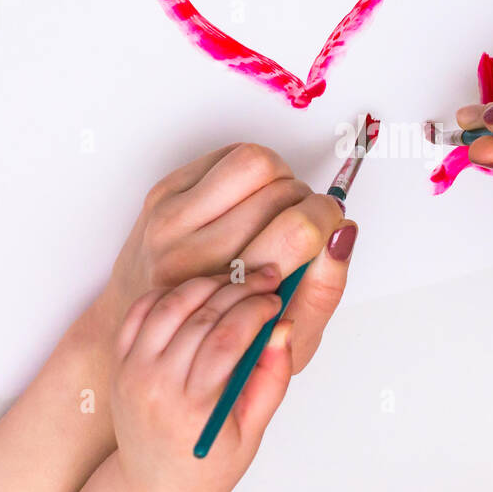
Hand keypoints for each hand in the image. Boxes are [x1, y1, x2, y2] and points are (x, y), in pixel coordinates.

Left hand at [98, 143, 353, 370]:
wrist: (150, 322)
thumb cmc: (220, 330)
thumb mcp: (288, 338)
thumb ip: (324, 289)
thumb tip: (343, 234)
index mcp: (227, 297)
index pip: (297, 231)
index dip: (327, 219)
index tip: (331, 225)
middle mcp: (192, 256)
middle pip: (281, 191)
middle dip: (305, 201)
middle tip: (301, 226)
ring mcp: (171, 221)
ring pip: (254, 162)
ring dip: (279, 178)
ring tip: (275, 209)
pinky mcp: (162, 194)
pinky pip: (227, 154)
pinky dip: (249, 170)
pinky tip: (248, 199)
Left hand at [108, 269, 297, 491]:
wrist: (152, 489)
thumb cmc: (205, 468)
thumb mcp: (252, 433)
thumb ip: (271, 379)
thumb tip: (283, 328)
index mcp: (192, 409)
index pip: (227, 339)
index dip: (256, 310)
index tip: (277, 300)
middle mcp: (156, 387)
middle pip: (201, 316)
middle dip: (240, 290)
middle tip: (266, 280)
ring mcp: (132, 372)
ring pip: (170, 305)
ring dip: (207, 284)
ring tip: (235, 282)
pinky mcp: (121, 364)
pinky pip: (141, 311)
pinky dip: (170, 294)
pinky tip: (197, 293)